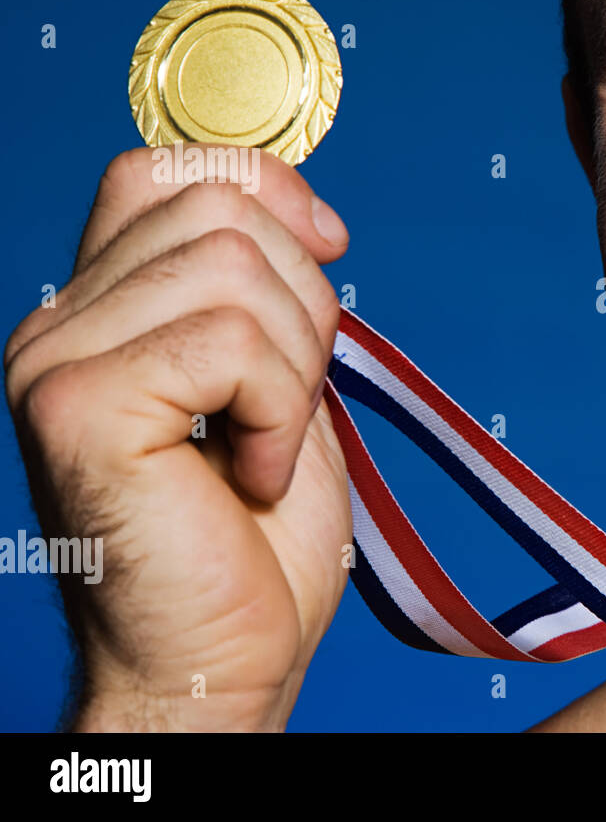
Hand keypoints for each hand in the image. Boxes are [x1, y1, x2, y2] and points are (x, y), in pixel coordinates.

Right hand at [5, 147, 351, 729]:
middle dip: (304, 299)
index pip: (167, 169)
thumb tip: (304, 210)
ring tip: (266, 444)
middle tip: (290, 398)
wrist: (222, 657)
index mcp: (103, 308)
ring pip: (233, 268)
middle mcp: (60, 323)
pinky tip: (252, 473)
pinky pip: (229, 343)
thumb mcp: (276, 382)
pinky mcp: (79, 408)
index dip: (266, 185)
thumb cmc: (252, 537)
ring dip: (295, 367)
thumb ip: (264, 292)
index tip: (330, 249)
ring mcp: (56, 361)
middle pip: (219, 206)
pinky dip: (277, 410)